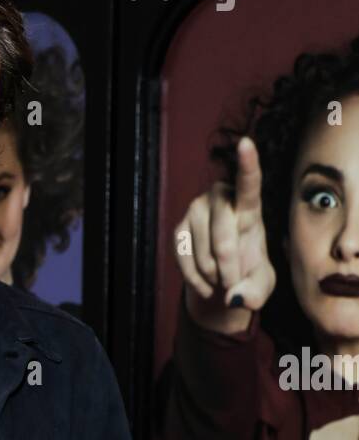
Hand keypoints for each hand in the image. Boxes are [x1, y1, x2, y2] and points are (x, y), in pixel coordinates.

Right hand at [172, 135, 275, 330]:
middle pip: (223, 233)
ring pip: (203, 251)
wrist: (223, 282)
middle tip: (233, 283)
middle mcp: (220, 200)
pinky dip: (196, 279)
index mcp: (249, 206)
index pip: (249, 185)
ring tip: (222, 280)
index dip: (247, 165)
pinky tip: (207, 285)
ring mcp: (196, 211)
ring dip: (213, 275)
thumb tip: (233, 296)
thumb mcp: (261, 287)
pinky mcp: (178, 228)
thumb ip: (254, 293)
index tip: (245, 143)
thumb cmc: (249, 275)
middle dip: (229, 266)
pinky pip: (184, 258)